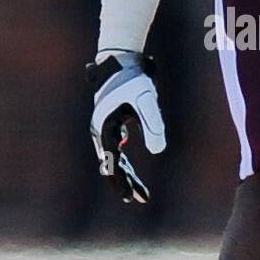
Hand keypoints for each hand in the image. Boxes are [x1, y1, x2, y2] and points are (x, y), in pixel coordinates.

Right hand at [87, 52, 165, 202]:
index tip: (129, 198)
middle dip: (127, 183)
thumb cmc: (132, 78)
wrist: (120, 59)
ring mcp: (104, 129)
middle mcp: (101, 132)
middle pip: (113, 165)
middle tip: (142, 199)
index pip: (112, 163)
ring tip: (140, 194)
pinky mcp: (111, 125)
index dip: (120, 182)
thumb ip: (153, 123)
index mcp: (105, 129)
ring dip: (126, 175)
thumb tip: (158, 151)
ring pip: (114, 159)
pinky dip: (123, 162)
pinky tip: (129, 170)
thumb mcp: (147, 99)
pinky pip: (116, 150)